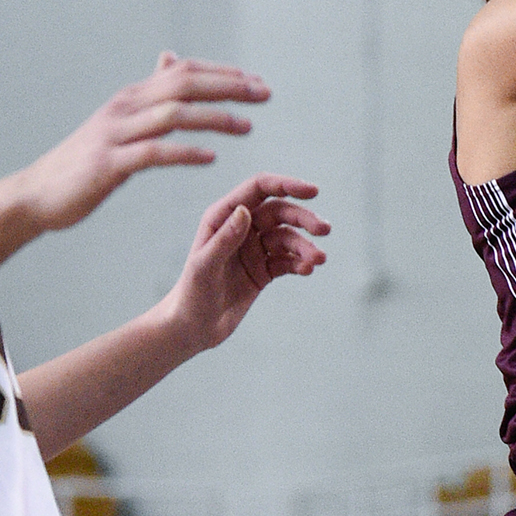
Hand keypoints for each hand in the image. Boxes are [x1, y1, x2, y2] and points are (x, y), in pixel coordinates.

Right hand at [10, 52, 267, 233]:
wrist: (36, 194)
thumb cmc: (85, 159)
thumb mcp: (120, 119)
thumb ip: (149, 91)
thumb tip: (170, 57)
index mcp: (132, 97)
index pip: (184, 71)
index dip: (223, 73)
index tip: (257, 81)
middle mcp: (125, 107)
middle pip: (184, 84)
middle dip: (229, 86)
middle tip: (265, 94)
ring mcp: (114, 134)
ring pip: (173, 115)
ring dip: (215, 118)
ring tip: (248, 126)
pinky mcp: (108, 164)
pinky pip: (153, 153)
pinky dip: (185, 152)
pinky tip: (211, 157)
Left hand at [157, 174, 327, 353]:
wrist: (191, 330)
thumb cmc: (190, 296)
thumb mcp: (204, 267)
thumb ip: (225, 239)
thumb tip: (246, 210)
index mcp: (223, 218)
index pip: (259, 189)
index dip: (286, 185)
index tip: (313, 192)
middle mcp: (241, 229)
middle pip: (280, 212)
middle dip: (304, 219)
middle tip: (324, 230)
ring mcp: (254, 250)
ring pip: (288, 238)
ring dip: (306, 246)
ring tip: (319, 260)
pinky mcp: (264, 271)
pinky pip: (288, 261)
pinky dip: (300, 263)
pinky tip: (307, 270)